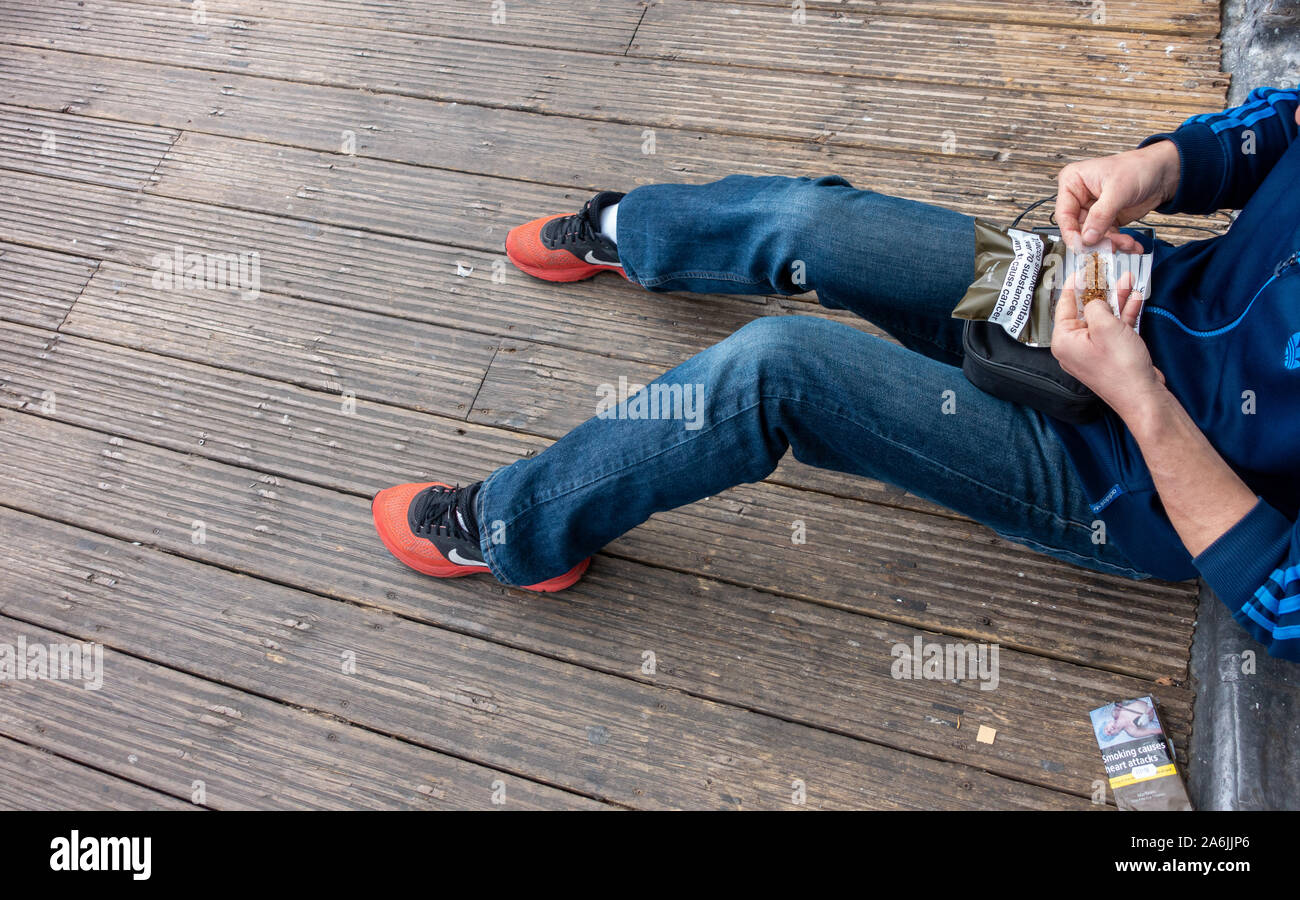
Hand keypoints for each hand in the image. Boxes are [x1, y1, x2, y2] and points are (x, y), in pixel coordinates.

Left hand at [1051, 269, 1167, 420]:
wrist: (1141, 395)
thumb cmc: (1120, 365)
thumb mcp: (1105, 326)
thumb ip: (1096, 306)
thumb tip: (1095, 300)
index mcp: (1064, 340)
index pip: (1064, 306)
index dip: (1074, 285)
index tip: (1081, 270)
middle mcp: (1075, 346)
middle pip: (1085, 310)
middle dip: (1100, 290)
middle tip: (1107, 271)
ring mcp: (1094, 350)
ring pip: (1104, 317)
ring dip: (1117, 298)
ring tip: (1127, 278)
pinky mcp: (1112, 353)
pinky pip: (1115, 328)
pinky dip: (1125, 313)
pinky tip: (1136, 297)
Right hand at [1055, 141, 1179, 252]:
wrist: (1163, 172)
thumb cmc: (1139, 168)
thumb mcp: (1117, 190)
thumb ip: (1100, 215)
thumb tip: (1087, 238)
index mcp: (1073, 183)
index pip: (1064, 214)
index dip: (1072, 233)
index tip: (1083, 246)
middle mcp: (1079, 198)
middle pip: (1079, 229)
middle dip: (1097, 241)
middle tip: (1111, 248)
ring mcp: (1092, 211)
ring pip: (1094, 237)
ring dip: (1112, 244)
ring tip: (1128, 244)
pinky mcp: (1106, 220)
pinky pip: (1108, 238)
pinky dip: (1120, 244)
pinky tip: (1132, 245)